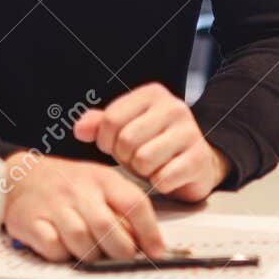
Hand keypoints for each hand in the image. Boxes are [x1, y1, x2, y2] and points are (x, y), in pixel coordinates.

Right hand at [1, 153, 163, 262]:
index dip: (149, 231)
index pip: (134, 203)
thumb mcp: (100, 183)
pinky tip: (66, 249)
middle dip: (121, 250)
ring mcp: (54, 206)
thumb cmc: (66, 183)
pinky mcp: (31, 222)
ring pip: (81, 240)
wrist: (20, 175)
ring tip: (94, 253)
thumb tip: (147, 240)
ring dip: (92, 254)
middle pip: (108, 227)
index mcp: (102, 179)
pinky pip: (53, 247)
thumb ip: (123, 207)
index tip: (157, 251)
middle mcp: (78, 190)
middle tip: (124, 257)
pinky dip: (63, 255)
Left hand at [73, 83, 228, 201]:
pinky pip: (163, 178)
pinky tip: (167, 176)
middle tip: (136, 159)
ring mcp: (190, 133)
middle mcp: (174, 108)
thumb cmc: (154, 144)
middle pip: (126, 140)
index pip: (111, 119)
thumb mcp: (125, 128)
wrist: (197, 162)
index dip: (106, 140)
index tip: (117, 145)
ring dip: (142, 171)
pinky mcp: (199, 159)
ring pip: (143, 160)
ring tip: (152, 166)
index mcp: (153, 94)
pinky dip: (160, 184)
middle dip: (125, 157)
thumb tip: (79, 130)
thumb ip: (100, 124)